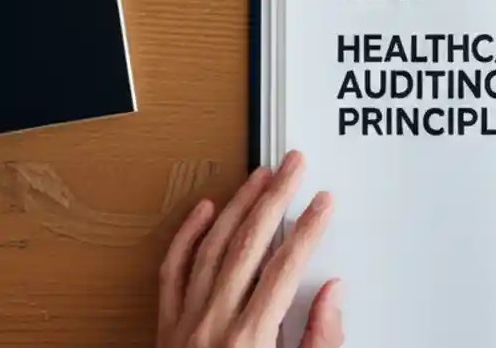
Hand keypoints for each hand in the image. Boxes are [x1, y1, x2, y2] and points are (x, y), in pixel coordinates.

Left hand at [157, 151, 342, 347]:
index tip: (324, 202)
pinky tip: (205, 211)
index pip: (284, 267)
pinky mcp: (165, 328)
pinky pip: (172, 272)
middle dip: (275, 198)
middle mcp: (212, 324)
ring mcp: (184, 324)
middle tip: (293, 165)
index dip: (308, 229)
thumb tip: (331, 296)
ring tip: (259, 176)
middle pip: (247, 244)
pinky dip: (187, 237)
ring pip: (210, 248)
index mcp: (249, 339)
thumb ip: (319, 342)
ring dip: (238, 206)